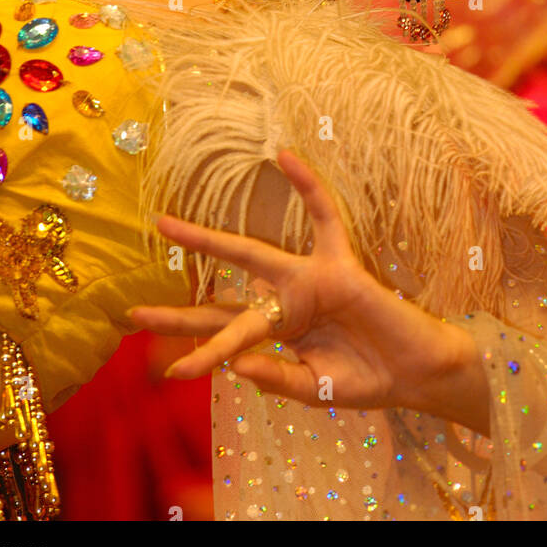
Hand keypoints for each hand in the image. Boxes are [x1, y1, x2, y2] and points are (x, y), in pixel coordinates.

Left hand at [129, 150, 478, 419]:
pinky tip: (286, 156)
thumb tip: (235, 366)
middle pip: (220, 303)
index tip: (164, 369)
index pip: (224, 338)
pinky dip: (308, 185)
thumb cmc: (368, 379)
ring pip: (250, 256)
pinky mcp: (338, 264)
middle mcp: (284, 303)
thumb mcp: (314, 390)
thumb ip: (276, 379)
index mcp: (277, 334)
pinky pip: (324, 216)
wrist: (417, 373)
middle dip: (177, 311)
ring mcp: (308, 279)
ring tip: (166, 225)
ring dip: (207, 243)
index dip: (193, 350)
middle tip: (129, 312)